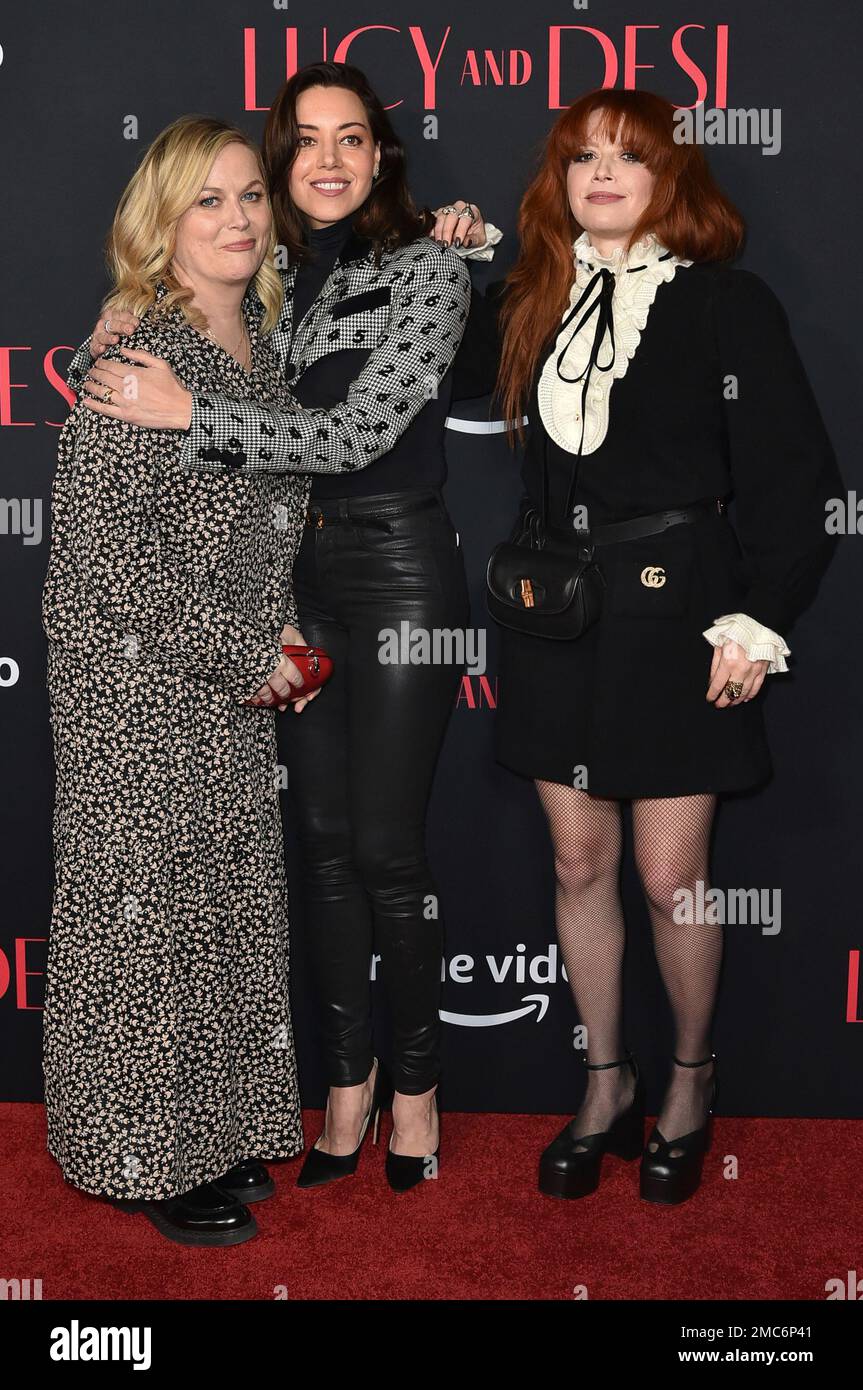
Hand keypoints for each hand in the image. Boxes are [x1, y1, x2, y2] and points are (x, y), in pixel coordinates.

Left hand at [78, 347, 192, 429]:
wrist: (181, 409)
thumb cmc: (172, 387)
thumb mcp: (160, 365)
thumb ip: (140, 355)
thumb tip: (123, 350)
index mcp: (133, 374)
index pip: (110, 366)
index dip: (101, 363)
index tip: (98, 363)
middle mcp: (126, 387)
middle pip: (103, 377)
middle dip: (94, 373)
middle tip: (90, 371)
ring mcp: (125, 402)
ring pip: (102, 392)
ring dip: (91, 386)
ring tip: (87, 383)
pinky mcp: (126, 415)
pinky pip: (106, 410)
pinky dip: (94, 405)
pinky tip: (86, 401)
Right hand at [88, 309, 139, 358]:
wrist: (104, 343)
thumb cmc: (118, 332)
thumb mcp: (127, 323)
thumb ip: (134, 320)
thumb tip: (150, 316)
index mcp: (113, 316)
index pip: (121, 315)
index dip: (129, 318)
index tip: (137, 323)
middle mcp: (104, 324)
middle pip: (113, 324)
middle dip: (122, 326)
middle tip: (130, 330)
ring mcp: (98, 335)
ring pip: (103, 335)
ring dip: (109, 338)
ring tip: (116, 339)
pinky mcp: (94, 346)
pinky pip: (95, 347)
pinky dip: (98, 348)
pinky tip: (102, 349)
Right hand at [244, 628, 323, 712]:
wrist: (238, 631)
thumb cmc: (265, 629)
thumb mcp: (288, 632)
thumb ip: (298, 644)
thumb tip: (307, 650)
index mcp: (283, 663)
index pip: (295, 678)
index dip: (298, 682)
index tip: (299, 683)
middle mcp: (270, 674)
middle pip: (282, 690)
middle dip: (285, 694)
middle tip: (286, 694)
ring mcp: (256, 679)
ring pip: (266, 695)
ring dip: (270, 699)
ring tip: (271, 699)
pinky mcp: (243, 681)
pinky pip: (250, 694)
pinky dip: (254, 698)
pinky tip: (256, 698)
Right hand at [430, 200, 485, 250]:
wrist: (470, 232)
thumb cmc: (475, 235)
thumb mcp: (479, 240)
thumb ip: (474, 240)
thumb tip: (466, 242)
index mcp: (472, 211)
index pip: (465, 218)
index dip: (461, 231)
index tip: (458, 242)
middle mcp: (460, 207)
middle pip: (451, 216)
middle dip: (447, 231)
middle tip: (446, 244)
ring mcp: (449, 209)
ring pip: (441, 216)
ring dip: (439, 231)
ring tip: (440, 243)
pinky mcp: (440, 213)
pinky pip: (434, 218)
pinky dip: (432, 228)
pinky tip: (433, 237)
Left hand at [706, 640, 768, 707]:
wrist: (755, 626)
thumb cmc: (735, 634)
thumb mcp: (719, 646)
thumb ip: (715, 665)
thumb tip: (712, 682)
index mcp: (728, 662)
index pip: (717, 685)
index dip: (712, 694)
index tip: (710, 699)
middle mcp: (741, 669)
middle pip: (730, 692)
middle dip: (723, 701)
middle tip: (719, 705)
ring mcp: (753, 671)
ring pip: (744, 692)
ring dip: (736, 700)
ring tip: (730, 704)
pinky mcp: (763, 670)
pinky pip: (756, 687)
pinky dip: (750, 695)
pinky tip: (744, 699)